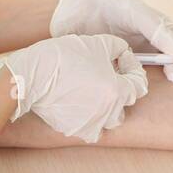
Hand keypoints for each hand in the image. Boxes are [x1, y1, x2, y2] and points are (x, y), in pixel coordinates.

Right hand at [0, 33, 148, 143]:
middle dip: (119, 87)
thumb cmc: (64, 58)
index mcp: (117, 93)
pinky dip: (88, 113)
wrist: (31, 77)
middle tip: (106, 72)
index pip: (140, 86)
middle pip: (124, 103)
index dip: (133, 69)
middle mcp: (107, 113)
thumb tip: (122, 52)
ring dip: (106, 104)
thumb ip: (118, 47)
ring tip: (92, 87)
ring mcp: (90, 124)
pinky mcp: (74, 129)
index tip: (122, 59)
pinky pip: (89, 123)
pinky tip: (77, 97)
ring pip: (108, 117)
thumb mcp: (97, 43)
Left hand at [48, 0, 172, 81]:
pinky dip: (118, 87)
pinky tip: (113, 88)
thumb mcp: (136, 13)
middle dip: (156, 80)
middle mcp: (145, 50)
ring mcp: (127, 61)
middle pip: (158, 72)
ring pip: (139, 80)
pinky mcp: (109, 70)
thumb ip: (159, 32)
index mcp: (158, 35)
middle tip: (149, 84)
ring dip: (136, 85)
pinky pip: (118, 83)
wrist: (73, 6)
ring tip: (129, 87)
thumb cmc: (108, 3)